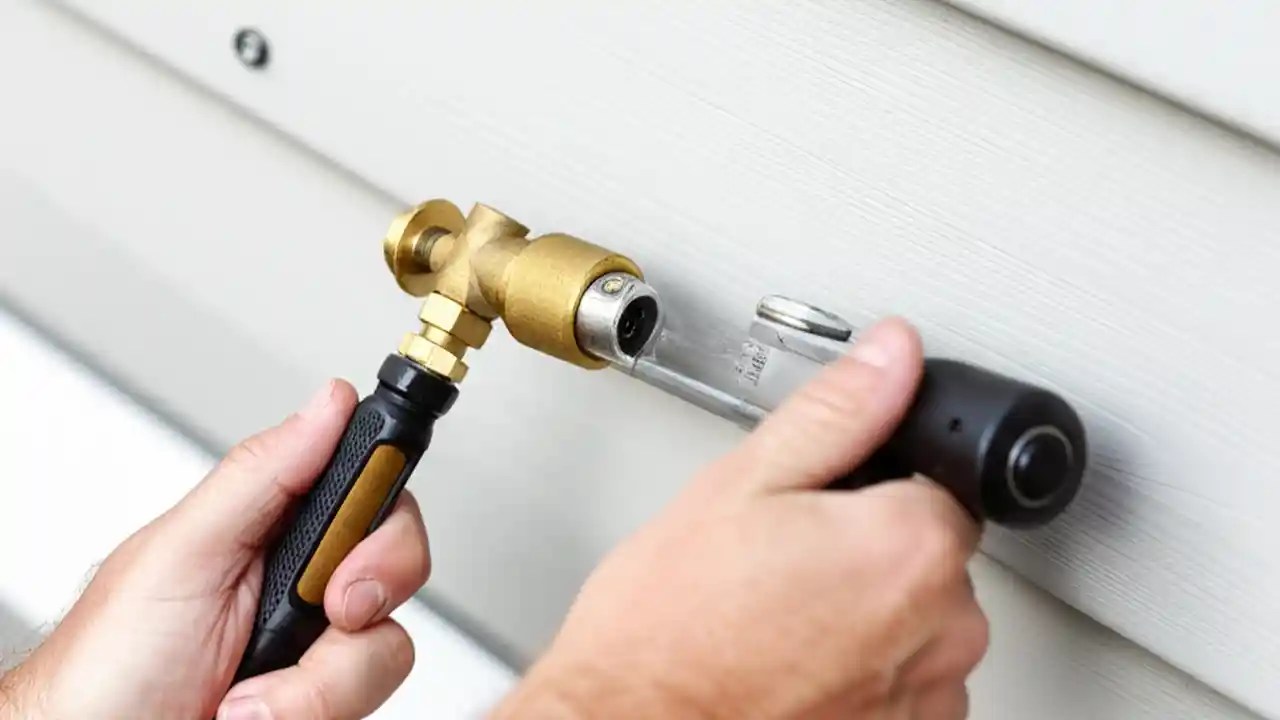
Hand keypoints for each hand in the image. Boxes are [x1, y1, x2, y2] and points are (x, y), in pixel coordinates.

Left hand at [0, 381, 431, 718]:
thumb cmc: (107, 668)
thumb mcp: (182, 552)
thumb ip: (261, 475)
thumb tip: (330, 404)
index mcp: (271, 528)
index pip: (364, 485)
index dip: (383, 495)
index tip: (366, 525)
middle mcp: (302, 585)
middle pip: (398, 561)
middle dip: (364, 592)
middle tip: (324, 611)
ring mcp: (315, 651)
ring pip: (388, 645)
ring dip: (316, 681)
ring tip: (247, 694)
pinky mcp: (325, 703)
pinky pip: (370, 701)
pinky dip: (308, 713)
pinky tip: (255, 714)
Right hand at [492, 318, 988, 718]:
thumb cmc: (667, 631)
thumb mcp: (740, 484)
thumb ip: (835, 411)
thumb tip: (892, 354)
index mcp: (908, 546)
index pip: (940, 481)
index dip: (870, 486)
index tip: (817, 508)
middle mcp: (939, 629)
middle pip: (930, 555)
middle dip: (869, 550)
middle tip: (781, 563)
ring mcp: (924, 699)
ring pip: (919, 623)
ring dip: (870, 617)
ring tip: (780, 618)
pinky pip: (906, 686)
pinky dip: (864, 673)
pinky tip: (796, 664)